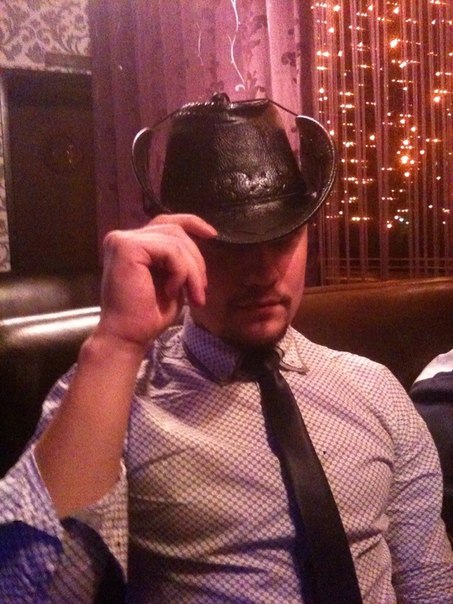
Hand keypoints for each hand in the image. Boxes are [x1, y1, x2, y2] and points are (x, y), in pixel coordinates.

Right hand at [97, 214, 216, 347]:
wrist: (128, 337)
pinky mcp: (127, 247)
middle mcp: (123, 237)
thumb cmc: (148, 316)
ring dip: (192, 271)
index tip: (213, 235)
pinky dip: (180, 272)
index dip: (192, 223)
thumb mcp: (171, 281)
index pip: (166, 222)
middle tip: (201, 291)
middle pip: (175, 231)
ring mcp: (123, 240)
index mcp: (132, 244)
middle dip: (196, 260)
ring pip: (176, 241)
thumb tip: (203, 241)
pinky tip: (172, 291)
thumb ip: (179, 260)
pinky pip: (170, 250)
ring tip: (193, 296)